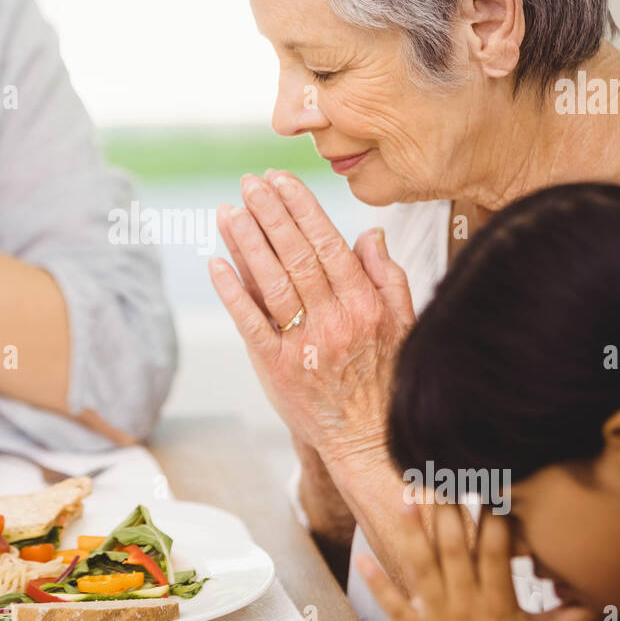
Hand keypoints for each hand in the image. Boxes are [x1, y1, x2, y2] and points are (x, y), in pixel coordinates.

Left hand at [207, 170, 415, 466]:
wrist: (372, 441)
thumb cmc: (388, 377)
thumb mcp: (403, 323)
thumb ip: (387, 276)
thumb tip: (369, 233)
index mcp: (365, 303)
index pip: (328, 243)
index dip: (301, 208)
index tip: (281, 180)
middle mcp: (335, 319)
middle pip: (295, 256)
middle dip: (269, 214)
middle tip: (249, 184)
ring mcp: (304, 344)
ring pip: (271, 282)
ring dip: (246, 242)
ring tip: (228, 210)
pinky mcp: (278, 368)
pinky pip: (250, 323)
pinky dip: (232, 292)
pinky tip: (216, 264)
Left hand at [356, 501, 598, 620]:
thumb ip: (571, 617)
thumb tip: (603, 596)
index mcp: (499, 604)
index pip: (496, 553)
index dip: (493, 520)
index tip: (490, 487)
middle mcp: (466, 605)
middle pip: (454, 551)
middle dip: (447, 512)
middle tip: (440, 477)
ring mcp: (438, 618)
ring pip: (422, 569)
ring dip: (411, 534)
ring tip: (405, 499)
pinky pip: (393, 606)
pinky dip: (376, 583)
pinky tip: (362, 558)